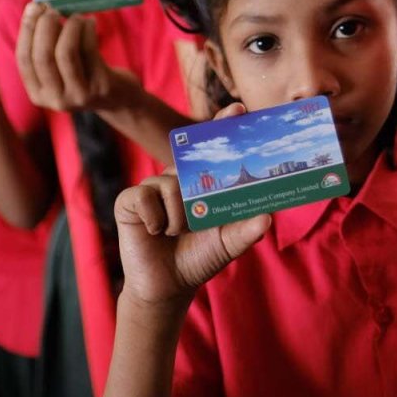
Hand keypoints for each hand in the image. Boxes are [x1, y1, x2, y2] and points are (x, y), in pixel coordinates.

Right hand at [15, 3, 134, 112]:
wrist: (118, 98)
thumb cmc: (84, 74)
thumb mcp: (60, 68)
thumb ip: (46, 44)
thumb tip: (36, 8)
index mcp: (38, 94)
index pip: (24, 59)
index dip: (26, 30)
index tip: (34, 7)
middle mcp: (55, 99)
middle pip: (42, 56)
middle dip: (45, 26)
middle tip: (53, 9)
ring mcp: (79, 95)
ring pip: (66, 53)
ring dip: (69, 27)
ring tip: (76, 15)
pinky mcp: (101, 86)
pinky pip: (90, 51)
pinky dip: (88, 31)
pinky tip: (90, 22)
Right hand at [115, 103, 271, 308]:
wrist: (168, 286)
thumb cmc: (199, 258)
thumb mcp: (228, 244)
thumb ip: (246, 230)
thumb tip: (268, 217)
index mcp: (200, 185)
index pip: (210, 149)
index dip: (221, 125)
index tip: (238, 109)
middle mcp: (176, 180)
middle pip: (187, 162)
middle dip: (195, 176)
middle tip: (201, 200)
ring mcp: (152, 189)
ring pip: (169, 183)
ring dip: (178, 215)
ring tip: (177, 232)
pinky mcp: (129, 202)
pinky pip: (145, 196)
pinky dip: (156, 217)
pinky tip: (156, 232)